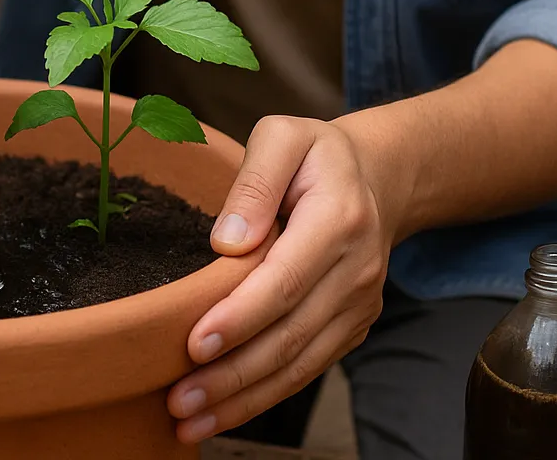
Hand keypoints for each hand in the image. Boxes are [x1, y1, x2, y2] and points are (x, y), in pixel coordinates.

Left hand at [166, 114, 395, 442]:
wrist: (377, 178)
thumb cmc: (315, 156)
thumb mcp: (283, 136)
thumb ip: (255, 181)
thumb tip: (228, 240)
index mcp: (338, 219)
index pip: (285, 279)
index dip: (240, 317)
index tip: (195, 343)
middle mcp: (356, 270)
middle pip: (290, 334)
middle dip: (232, 374)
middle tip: (178, 399)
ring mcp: (358, 305)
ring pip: (299, 364)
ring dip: (244, 398)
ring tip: (190, 421)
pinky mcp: (350, 327)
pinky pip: (308, 370)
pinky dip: (265, 396)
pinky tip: (224, 413)